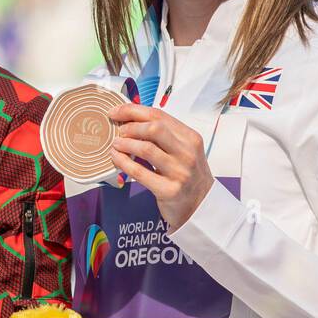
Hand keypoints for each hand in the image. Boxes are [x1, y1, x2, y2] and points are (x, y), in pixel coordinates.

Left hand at [107, 103, 214, 231]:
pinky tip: (116, 158)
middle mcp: (188, 153)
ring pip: (146, 149)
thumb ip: (163, 135)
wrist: (202, 206)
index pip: (159, 116)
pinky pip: (140, 172)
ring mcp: (180, 172)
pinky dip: (123, 162)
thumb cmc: (187, 174)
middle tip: (118, 132)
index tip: (115, 112)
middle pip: (154, 128)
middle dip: (130, 127)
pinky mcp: (169, 190)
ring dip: (125, 144)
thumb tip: (130, 119)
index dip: (132, 111)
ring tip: (116, 144)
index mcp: (190, 138)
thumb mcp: (182, 150)